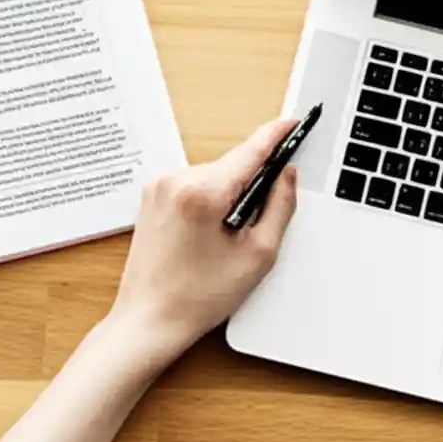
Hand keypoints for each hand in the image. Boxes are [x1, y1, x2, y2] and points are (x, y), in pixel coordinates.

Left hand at [107, 118, 298, 364]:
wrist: (148, 319)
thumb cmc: (198, 297)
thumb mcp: (258, 254)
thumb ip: (280, 206)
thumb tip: (287, 175)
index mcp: (203, 192)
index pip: (251, 150)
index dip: (277, 135)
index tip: (294, 122)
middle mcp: (176, 179)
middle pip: (233, 165)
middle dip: (252, 184)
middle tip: (256, 224)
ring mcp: (159, 185)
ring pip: (214, 175)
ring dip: (229, 195)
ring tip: (225, 239)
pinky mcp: (151, 194)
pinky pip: (194, 184)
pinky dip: (209, 199)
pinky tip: (207, 234)